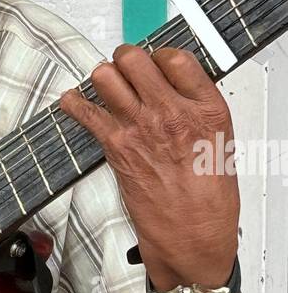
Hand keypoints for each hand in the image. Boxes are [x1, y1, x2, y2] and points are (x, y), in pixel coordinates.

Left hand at [58, 44, 239, 289]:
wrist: (192, 234)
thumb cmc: (209, 198)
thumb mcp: (219, 142)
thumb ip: (195, 110)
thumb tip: (174, 90)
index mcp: (206, 108)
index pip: (175, 57)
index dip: (159, 57)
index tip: (155, 64)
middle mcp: (172, 112)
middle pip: (135, 60)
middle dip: (126, 60)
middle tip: (125, 69)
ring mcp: (141, 127)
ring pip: (106, 76)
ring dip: (103, 78)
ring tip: (106, 87)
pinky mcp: (116, 147)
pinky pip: (85, 112)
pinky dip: (73, 104)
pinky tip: (72, 102)